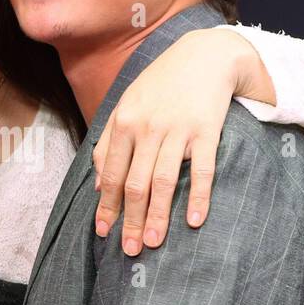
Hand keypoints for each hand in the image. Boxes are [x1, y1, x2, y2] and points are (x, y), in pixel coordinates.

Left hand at [91, 27, 275, 254]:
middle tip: (130, 250)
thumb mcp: (127, 104)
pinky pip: (202, 170)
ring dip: (158, 217)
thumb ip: (110, 140)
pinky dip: (199, 197)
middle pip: (135, 184)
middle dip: (131, 220)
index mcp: (123, 122)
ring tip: (154, 243)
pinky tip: (196, 221)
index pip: (111, 174)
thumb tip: (96, 180)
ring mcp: (177, 130)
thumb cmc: (162, 84)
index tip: (104, 231)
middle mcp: (147, 128)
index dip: (107, 206)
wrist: (205, 55)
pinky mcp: (207, 130)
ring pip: (163, 182)